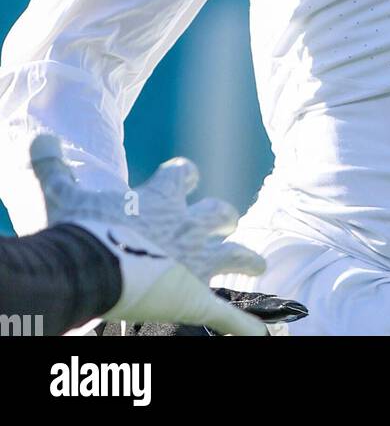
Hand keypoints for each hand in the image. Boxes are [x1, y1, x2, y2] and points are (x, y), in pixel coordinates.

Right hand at [30, 134, 267, 335]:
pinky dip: (245, 326)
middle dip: (221, 215)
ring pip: (235, 254)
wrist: (90, 268)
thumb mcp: (64, 194)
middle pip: (217, 212)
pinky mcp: (196, 297)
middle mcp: (187, 225)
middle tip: (225, 218)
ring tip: (261, 262)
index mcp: (160, 198)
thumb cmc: (79, 231)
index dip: (183, 175)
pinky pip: (227, 314)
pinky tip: (263, 334)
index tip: (184, 175)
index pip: (181, 175)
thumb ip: (55, 169)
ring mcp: (196, 261)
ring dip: (247, 257)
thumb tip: (40, 141)